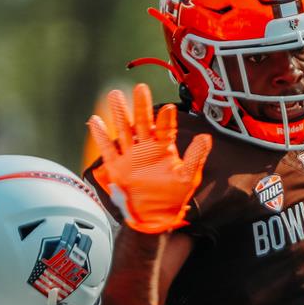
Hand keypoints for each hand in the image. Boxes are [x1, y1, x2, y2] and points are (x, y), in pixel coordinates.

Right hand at [88, 83, 210, 233]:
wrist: (153, 216)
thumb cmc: (172, 196)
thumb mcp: (188, 176)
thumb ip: (195, 157)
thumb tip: (206, 138)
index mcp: (163, 148)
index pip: (165, 128)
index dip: (166, 118)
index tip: (169, 108)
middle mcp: (145, 147)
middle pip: (142, 122)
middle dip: (141, 106)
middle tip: (140, 88)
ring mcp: (130, 156)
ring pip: (124, 130)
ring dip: (120, 114)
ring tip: (115, 95)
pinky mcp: (117, 166)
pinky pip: (108, 150)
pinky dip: (102, 136)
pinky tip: (96, 121)